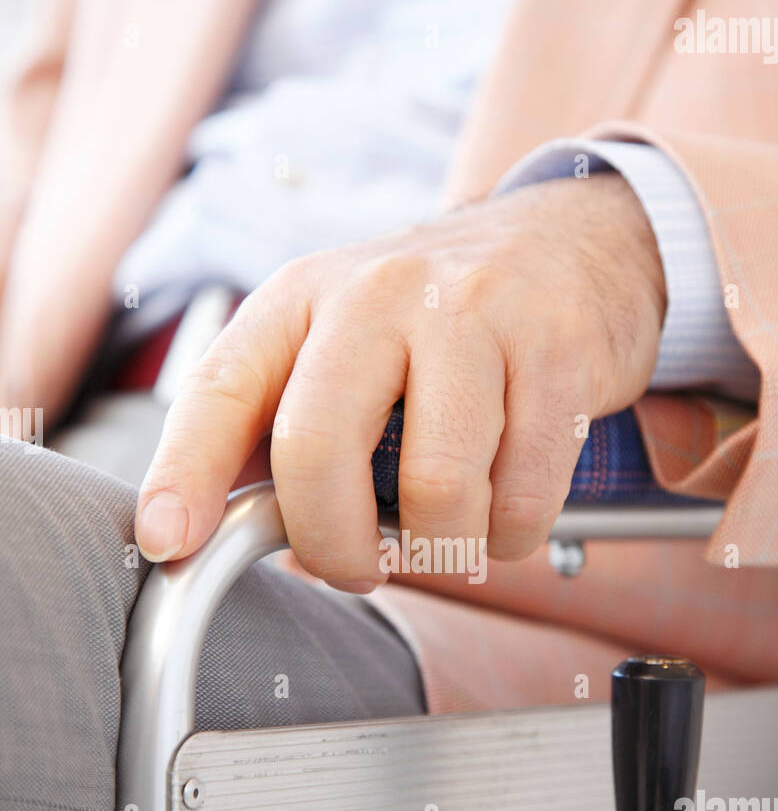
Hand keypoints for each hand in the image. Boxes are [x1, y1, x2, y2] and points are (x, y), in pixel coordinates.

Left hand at [136, 174, 665, 588]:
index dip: (184, 474)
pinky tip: (504, 506)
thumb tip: (211, 534)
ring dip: (442, 548)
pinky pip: (522, 499)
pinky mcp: (555, 350)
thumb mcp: (341, 344)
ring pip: (436, 491)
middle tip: (359, 566)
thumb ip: (277, 429)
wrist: (573, 244)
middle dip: (333, 546)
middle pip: (318, 448)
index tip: (170, 542)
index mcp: (304, 298)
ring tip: (449, 527)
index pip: (221, 389)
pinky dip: (510, 536)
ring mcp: (473, 314)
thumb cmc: (440, 321)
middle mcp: (378, 294)